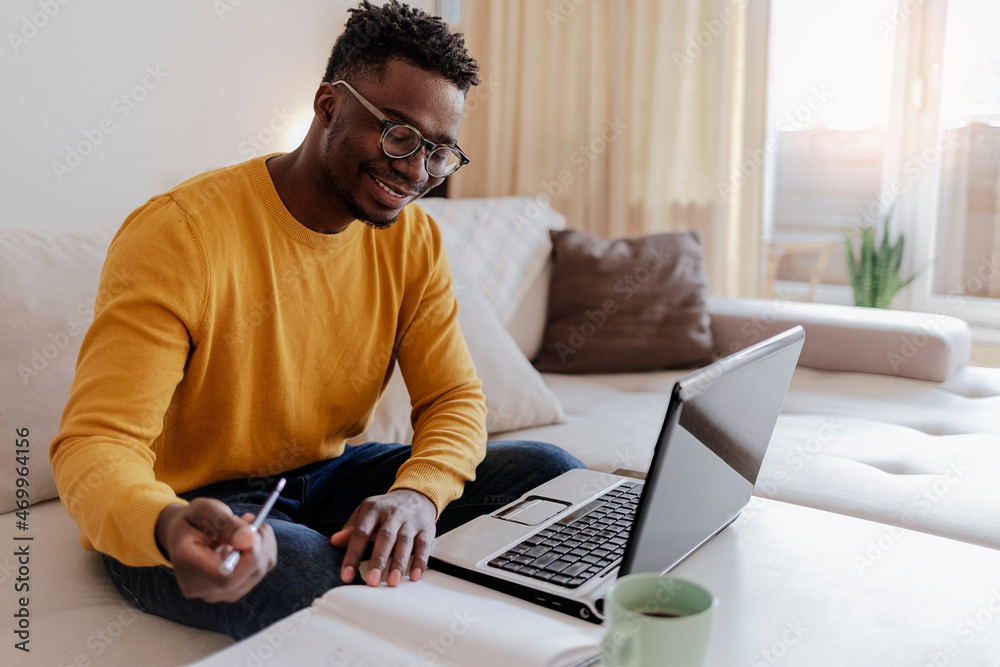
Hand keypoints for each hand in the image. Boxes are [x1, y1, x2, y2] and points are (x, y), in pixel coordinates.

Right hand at [155, 498, 277, 602]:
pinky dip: (264, 549)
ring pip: (259, 571)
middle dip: (260, 543)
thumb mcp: (203, 510)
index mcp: (187, 566)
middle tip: (251, 517)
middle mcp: (201, 588)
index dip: (250, 557)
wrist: (184, 536)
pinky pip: (261, 569)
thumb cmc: (193, 520)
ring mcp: (218, 593)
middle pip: (248, 575)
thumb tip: (248, 540)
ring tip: (247, 523)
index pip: (227, 578)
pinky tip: (250, 536)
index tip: (253, 531)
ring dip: (263, 543)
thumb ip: (224, 523)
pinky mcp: (234, 589)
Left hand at [329, 489, 435, 586]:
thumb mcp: (365, 513)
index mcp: (373, 509)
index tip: (346, 575)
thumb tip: (335, 541)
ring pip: (405, 542)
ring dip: (399, 563)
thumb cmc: (386, 510)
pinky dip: (420, 561)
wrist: (415, 495)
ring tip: (392, 582)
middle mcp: (393, 513)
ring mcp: (411, 521)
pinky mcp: (426, 529)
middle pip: (385, 537)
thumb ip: (350, 529)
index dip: (353, 555)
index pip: (361, 532)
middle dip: (378, 560)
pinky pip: (424, 545)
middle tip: (372, 581)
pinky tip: (414, 575)